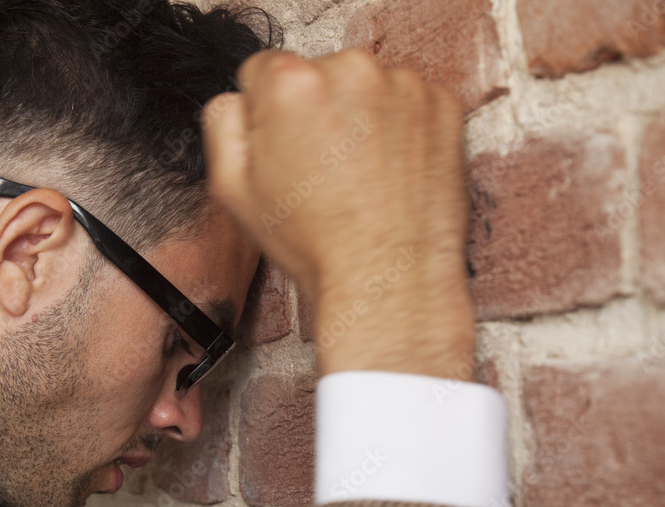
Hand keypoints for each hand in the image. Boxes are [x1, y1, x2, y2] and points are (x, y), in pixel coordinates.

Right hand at [202, 49, 474, 378]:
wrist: (387, 280)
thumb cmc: (315, 243)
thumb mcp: (231, 189)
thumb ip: (222, 121)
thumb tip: (239, 97)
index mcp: (290, 83)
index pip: (265, 71)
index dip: (268, 116)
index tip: (286, 151)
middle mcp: (349, 69)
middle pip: (319, 75)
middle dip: (317, 113)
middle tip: (323, 172)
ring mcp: (402, 85)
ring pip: (366, 89)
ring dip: (361, 120)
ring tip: (360, 178)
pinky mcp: (442, 105)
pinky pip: (408, 104)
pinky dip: (401, 130)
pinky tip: (389, 174)